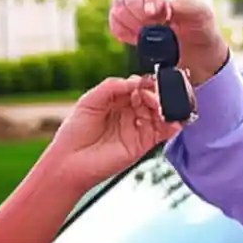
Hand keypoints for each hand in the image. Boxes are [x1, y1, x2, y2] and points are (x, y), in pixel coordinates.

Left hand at [41, 75, 181, 193]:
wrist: (68, 162)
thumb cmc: (74, 133)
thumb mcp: (89, 100)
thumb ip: (112, 87)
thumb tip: (135, 81)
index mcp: (117, 100)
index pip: (138, 86)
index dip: (145, 82)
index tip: (149, 80)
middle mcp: (129, 113)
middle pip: (152, 98)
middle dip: (157, 93)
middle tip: (154, 94)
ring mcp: (137, 128)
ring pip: (160, 113)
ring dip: (165, 107)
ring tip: (161, 106)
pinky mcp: (142, 144)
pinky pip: (163, 132)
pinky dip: (172, 126)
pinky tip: (174, 120)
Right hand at [109, 0, 229, 85]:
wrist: (190, 47)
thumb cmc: (199, 26)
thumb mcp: (203, 16)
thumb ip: (189, 4)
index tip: (154, 14)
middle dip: (142, 12)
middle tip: (157, 27)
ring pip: (120, 2)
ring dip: (134, 23)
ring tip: (152, 32)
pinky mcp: (122, 8)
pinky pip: (114, 17)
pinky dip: (125, 31)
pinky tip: (140, 36)